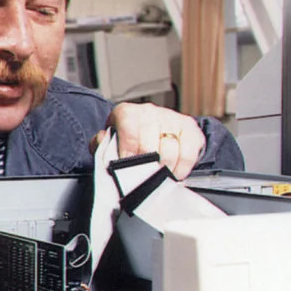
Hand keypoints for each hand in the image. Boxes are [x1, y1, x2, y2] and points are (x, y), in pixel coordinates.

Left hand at [91, 103, 205, 179]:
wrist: (156, 130)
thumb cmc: (130, 138)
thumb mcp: (110, 140)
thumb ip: (100, 143)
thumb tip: (101, 142)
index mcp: (127, 113)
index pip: (129, 130)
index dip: (128, 152)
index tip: (128, 166)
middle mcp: (149, 112)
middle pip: (149, 147)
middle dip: (145, 168)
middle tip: (142, 178)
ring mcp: (171, 119)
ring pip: (169, 153)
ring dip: (163, 171)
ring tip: (157, 176)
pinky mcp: (190, 129)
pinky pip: (188, 155)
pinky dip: (181, 169)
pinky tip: (173, 173)